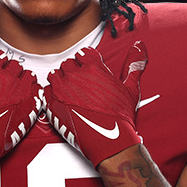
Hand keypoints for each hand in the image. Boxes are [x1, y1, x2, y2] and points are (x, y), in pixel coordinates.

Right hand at [0, 44, 43, 170]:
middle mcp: (7, 78)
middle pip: (15, 65)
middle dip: (10, 70)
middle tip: (4, 79)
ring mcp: (21, 91)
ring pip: (28, 75)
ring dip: (23, 79)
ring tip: (15, 87)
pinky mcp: (31, 105)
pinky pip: (38, 90)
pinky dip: (33, 91)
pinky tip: (26, 96)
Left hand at [44, 41, 146, 166]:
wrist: (108, 140)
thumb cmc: (119, 117)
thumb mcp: (131, 88)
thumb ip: (134, 64)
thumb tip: (139, 46)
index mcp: (93, 67)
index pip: (83, 53)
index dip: (86, 61)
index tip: (89, 69)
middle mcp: (75, 75)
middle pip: (68, 64)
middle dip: (74, 71)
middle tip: (81, 84)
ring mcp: (62, 89)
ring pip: (55, 75)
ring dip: (61, 80)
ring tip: (71, 91)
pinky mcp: (52, 104)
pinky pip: (46, 90)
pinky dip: (53, 94)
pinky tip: (62, 100)